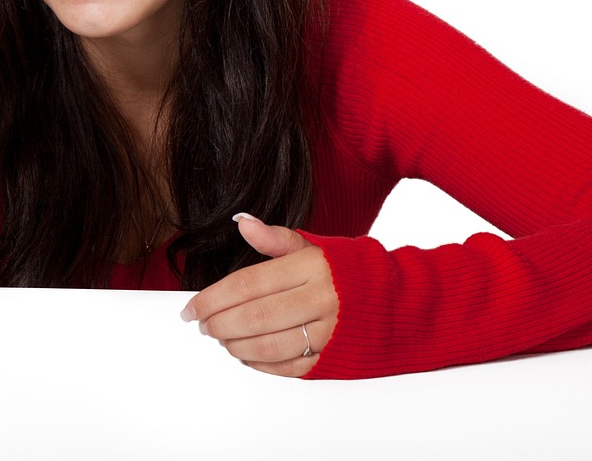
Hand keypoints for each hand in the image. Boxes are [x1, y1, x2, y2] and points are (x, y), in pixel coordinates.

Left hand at [180, 213, 338, 376]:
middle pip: (254, 317)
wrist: (399, 301)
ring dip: (236, 345)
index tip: (192, 307)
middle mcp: (321, 299)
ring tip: (223, 338)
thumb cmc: (350, 272)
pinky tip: (247, 354)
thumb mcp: (314, 246)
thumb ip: (275, 238)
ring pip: (268, 346)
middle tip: (203, 324)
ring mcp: (328, 332)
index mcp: (311, 267)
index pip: (248, 284)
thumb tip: (242, 223)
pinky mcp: (333, 359)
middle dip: (219, 323)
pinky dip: (260, 365)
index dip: (212, 298)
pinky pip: (288, 369)